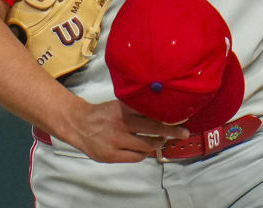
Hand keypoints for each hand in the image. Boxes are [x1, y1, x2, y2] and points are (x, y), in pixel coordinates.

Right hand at [61, 100, 188, 163]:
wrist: (79, 124)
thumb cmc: (103, 114)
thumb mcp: (119, 105)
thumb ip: (137, 108)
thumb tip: (162, 113)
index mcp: (124, 108)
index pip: (152, 111)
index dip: (169, 116)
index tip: (182, 118)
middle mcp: (121, 123)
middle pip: (154, 127)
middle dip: (171, 131)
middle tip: (183, 133)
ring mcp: (116, 140)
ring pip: (146, 145)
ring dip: (157, 143)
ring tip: (161, 140)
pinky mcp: (111, 155)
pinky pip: (136, 157)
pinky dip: (144, 154)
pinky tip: (145, 150)